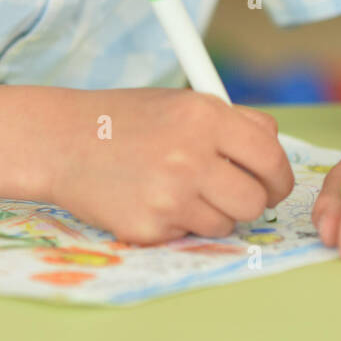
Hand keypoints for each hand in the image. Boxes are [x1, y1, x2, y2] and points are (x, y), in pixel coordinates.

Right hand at [45, 86, 293, 244]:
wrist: (62, 141)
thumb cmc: (127, 120)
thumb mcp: (183, 103)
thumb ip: (232, 124)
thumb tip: (274, 149)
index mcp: (205, 116)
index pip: (271, 155)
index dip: (278, 175)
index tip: (273, 183)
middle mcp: (192, 154)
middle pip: (256, 199)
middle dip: (251, 200)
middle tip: (232, 193)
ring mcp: (170, 195)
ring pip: (227, 223)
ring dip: (214, 214)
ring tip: (182, 190)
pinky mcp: (150, 227)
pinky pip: (189, 236)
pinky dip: (180, 224)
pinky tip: (154, 200)